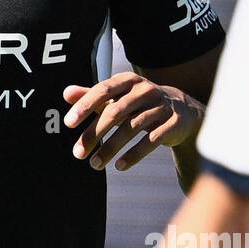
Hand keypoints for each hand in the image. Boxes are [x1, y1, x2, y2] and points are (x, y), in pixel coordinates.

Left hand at [63, 73, 204, 172]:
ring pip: (132, 128)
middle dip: (94, 134)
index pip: (103, 90)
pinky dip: (134, 154)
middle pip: (115, 112)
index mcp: (128, 81)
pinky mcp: (173, 124)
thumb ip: (92, 95)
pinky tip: (120, 166)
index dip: (85, 106)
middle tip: (78, 153)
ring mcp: (160, 107)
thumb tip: (66, 93)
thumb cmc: (140, 103)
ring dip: (110, 148)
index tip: (69, 124)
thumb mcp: (118, 96)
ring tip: (95, 164)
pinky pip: (151, 140)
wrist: (181, 109)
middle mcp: (145, 91)